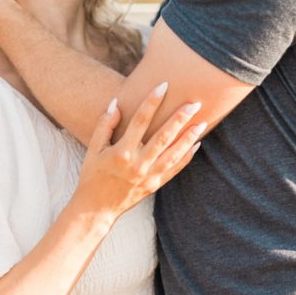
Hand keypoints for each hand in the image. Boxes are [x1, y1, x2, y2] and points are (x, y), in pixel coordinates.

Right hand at [75, 83, 205, 220]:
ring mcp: (149, 175)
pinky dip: (187, 156)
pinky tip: (197, 144)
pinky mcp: (156, 184)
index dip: (152, 101)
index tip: (164, 85)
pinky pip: (175, 169)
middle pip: (163, 136)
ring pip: (174, 153)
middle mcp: (138, 164)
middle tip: (195, 102)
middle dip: (180, 118)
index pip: (140, 120)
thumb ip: (104, 126)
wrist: (96, 209)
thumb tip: (115, 103)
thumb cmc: (93, 175)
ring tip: (202, 122)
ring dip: (189, 137)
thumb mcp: (93, 150)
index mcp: (122, 152)